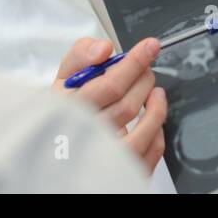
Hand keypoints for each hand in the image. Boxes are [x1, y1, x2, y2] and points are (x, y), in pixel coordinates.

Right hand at [55, 37, 166, 173]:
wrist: (61, 145)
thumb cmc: (67, 107)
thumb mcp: (65, 77)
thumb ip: (81, 55)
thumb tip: (103, 50)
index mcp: (68, 110)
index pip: (109, 86)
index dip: (134, 63)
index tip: (149, 47)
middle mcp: (84, 137)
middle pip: (126, 106)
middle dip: (143, 80)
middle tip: (146, 69)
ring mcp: (102, 157)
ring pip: (140, 132)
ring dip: (155, 105)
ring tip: (154, 90)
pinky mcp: (121, 170)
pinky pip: (149, 152)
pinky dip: (157, 129)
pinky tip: (152, 115)